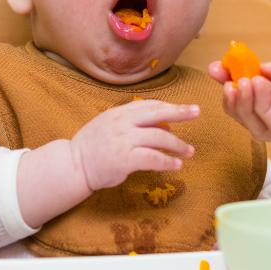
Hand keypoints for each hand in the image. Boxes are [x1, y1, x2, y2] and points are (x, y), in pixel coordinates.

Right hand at [70, 100, 199, 191]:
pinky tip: (176, 165)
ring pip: (159, 137)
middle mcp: (123, 122)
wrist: (73, 165)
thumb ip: (134, 123)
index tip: (186, 108)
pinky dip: (167, 161)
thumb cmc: (93, 147)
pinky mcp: (125, 159)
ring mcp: (124, 140)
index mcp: (120, 112)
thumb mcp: (110, 126)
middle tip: (197, 112)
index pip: (150, 105)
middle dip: (180, 112)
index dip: (170, 106)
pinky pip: (153, 158)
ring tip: (189, 151)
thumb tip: (165, 126)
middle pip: (157, 113)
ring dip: (177, 145)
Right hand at [208, 37, 270, 199]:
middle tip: (219, 76)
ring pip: (260, 120)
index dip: (244, 72)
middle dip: (234, 88)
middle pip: (258, 102)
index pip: (269, 80)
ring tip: (236, 84)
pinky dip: (260, 111)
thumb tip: (266, 70)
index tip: (223, 64)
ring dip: (242, 102)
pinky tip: (254, 90)